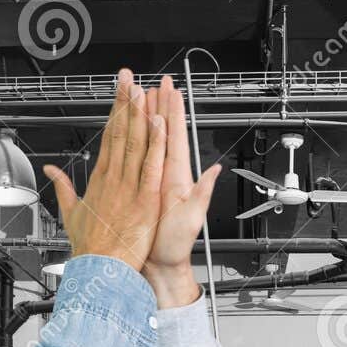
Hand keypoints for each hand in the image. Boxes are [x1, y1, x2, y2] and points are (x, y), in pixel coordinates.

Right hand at [43, 69, 165, 273]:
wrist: (99, 271)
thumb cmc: (89, 248)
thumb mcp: (70, 213)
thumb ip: (63, 187)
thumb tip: (50, 170)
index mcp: (99, 180)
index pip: (109, 138)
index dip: (115, 113)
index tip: (119, 93)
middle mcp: (113, 179)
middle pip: (120, 133)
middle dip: (124, 103)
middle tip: (128, 76)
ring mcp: (129, 188)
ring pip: (136, 145)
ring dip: (140, 116)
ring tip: (143, 90)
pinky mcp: (144, 200)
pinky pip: (152, 167)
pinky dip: (156, 145)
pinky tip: (160, 124)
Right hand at [143, 76, 221, 308]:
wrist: (159, 265)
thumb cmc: (174, 247)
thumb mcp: (193, 219)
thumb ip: (204, 193)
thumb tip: (216, 170)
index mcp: (176, 178)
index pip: (176, 137)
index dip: (173, 112)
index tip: (171, 90)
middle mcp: (164, 176)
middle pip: (162, 134)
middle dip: (159, 106)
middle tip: (154, 82)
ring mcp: (152, 182)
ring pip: (149, 143)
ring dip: (146, 118)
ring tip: (143, 96)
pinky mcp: (141, 191)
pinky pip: (137, 162)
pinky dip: (134, 144)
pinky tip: (130, 132)